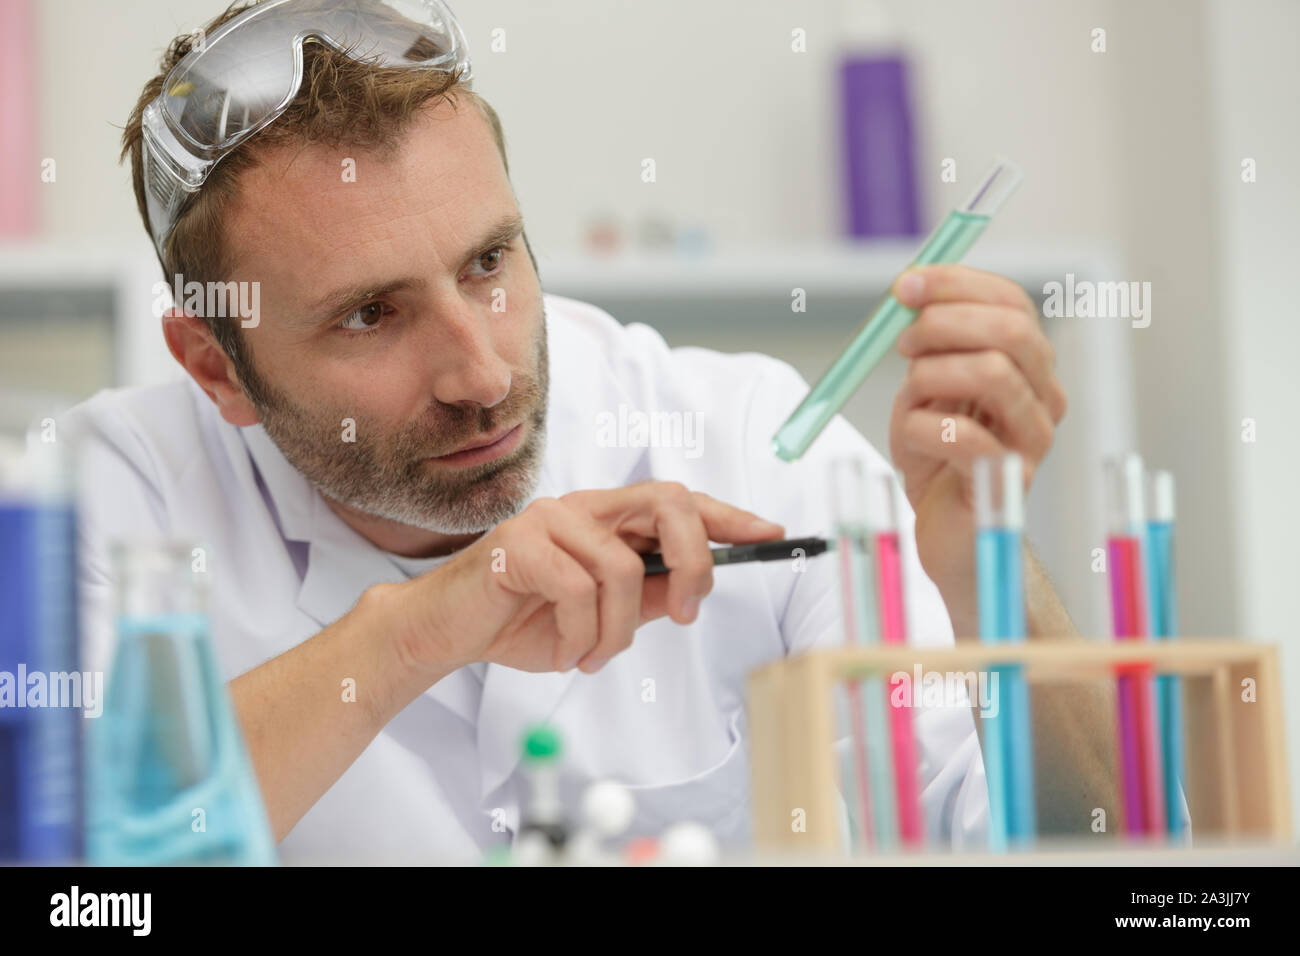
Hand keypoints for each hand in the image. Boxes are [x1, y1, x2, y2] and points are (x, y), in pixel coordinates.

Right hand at [390, 481, 784, 675]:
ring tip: (591, 656)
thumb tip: (690, 588)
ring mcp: (549, 519)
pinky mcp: (519, 543)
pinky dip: (578, 635)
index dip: (727, 515)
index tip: (770, 534)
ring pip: (622, 568)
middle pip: (666, 504)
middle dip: (692, 562)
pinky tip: (563, 650)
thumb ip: (641, 596)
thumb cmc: (519, 620)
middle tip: (682, 614)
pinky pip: (577, 591)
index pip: (677, 502)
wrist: (443, 631)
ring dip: (616, 631)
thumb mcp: (597, 617)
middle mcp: (581, 508)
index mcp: (604, 519)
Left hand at [887, 264, 1066, 633]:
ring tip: (909, 398)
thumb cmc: (936, 454)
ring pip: (993, 375)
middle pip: (1012, 331)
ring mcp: (1032, 441)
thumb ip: (926, 342)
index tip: (905, 286)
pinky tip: (911, 438)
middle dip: (944, 323)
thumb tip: (908, 291)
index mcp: (1028, 365)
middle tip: (902, 344)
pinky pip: (964, 438)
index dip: (956, 285)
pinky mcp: (1008, 482)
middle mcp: (1043, 397)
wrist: (947, 529)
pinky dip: (920, 428)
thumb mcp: (925, 386)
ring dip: (931, 375)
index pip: (1011, 302)